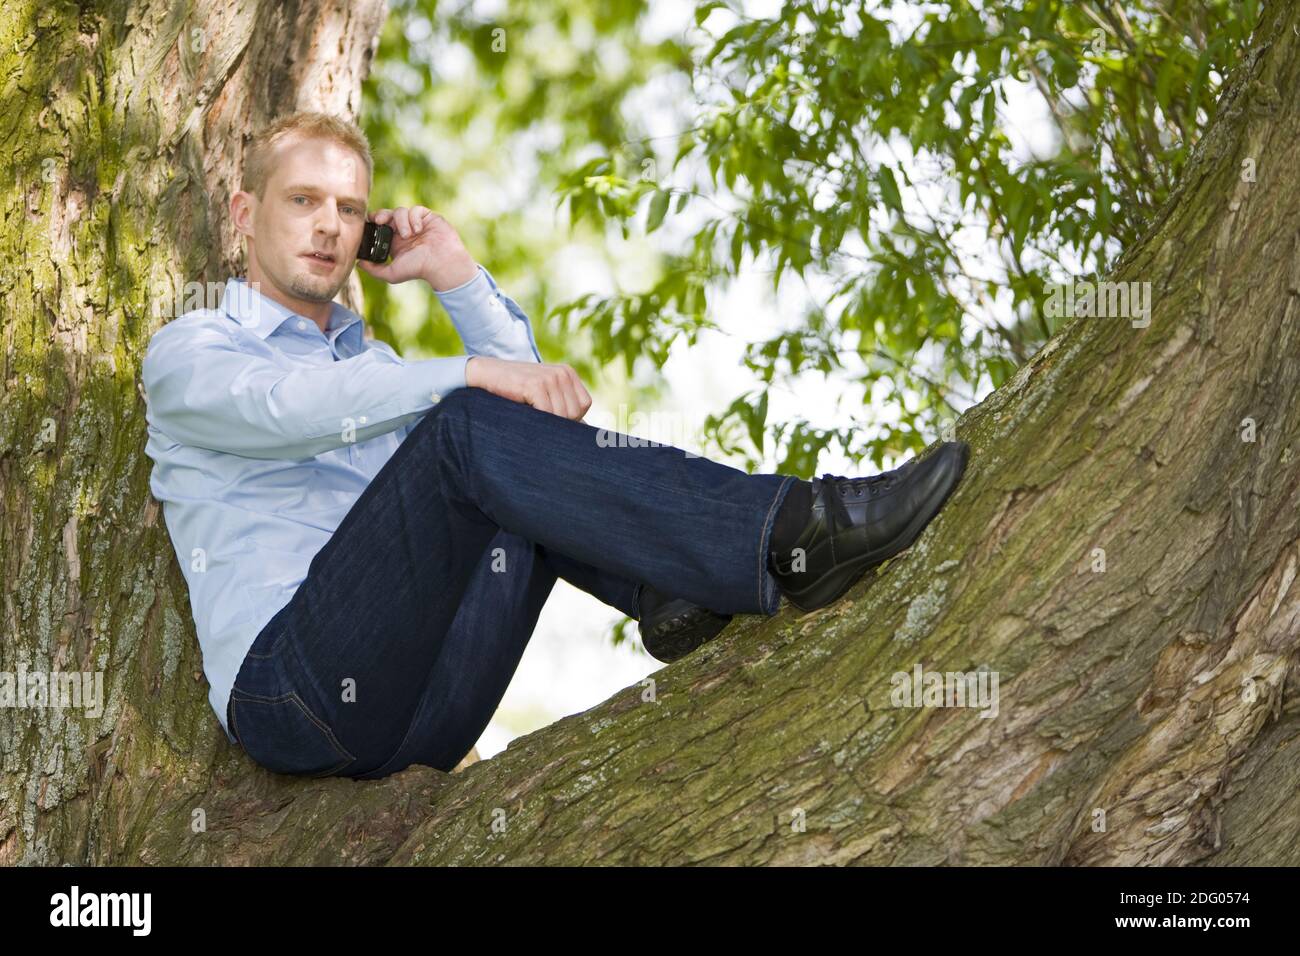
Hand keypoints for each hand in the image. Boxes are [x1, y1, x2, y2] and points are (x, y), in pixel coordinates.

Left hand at [355, 206, 478, 289]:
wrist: (441, 264)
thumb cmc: (419, 270)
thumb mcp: (392, 273)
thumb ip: (374, 270)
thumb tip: (358, 264)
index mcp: (395, 241)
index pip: (380, 225)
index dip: (374, 221)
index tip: (371, 223)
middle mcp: (404, 230)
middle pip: (388, 214)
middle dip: (382, 215)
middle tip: (381, 221)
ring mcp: (417, 223)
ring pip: (401, 211)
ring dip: (401, 222)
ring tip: (409, 235)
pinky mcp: (428, 217)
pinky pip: (416, 210)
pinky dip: (414, 218)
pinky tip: (418, 230)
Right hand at [465, 357, 592, 420]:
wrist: (487, 375)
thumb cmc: (515, 391)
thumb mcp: (544, 394)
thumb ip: (562, 406)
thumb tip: (587, 435)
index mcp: (567, 372)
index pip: (584, 405)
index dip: (571, 418)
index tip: (551, 419)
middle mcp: (562, 372)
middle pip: (575, 412)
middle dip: (559, 423)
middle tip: (538, 419)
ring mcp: (550, 377)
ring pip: (562, 416)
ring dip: (547, 423)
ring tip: (531, 417)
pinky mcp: (536, 385)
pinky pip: (548, 414)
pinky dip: (538, 420)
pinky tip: (525, 414)